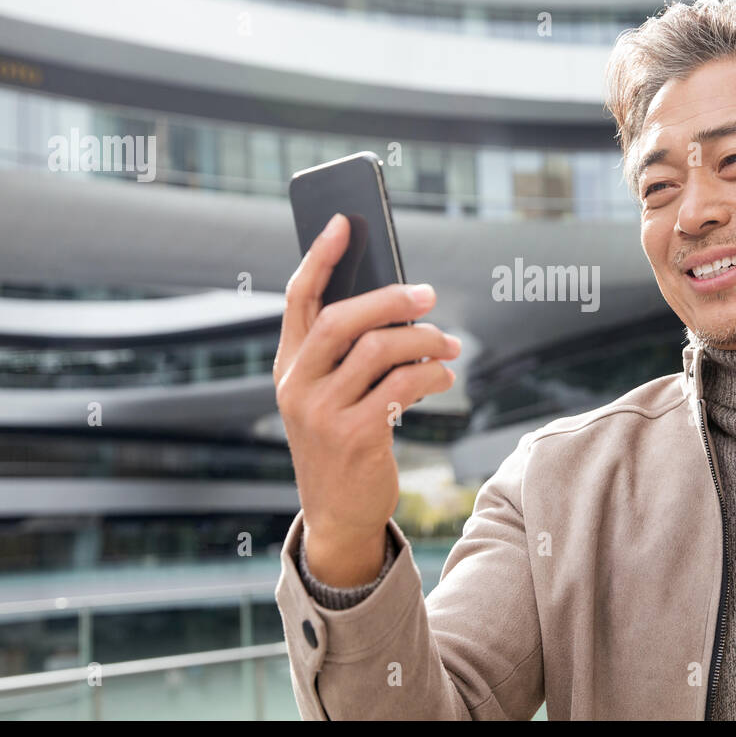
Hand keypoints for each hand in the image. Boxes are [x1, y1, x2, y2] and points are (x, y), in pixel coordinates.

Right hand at [273, 213, 460, 585]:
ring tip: (448, 345)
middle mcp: (297, 385)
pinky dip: (431, 374)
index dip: (321, 257)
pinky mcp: (356, 436)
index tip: (344, 221)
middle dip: (390, 298)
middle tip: (428, 293)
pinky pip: (403, 385)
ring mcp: (322, 412)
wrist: (339, 514)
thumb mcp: (331, 394)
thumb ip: (349, 352)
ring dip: (424, 340)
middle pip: (342, 318)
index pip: (299, 299)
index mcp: (287, 366)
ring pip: (380, 350)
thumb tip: (399, 300)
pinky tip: (443, 375)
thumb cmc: (342, 440)